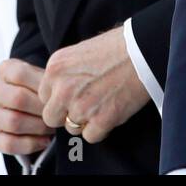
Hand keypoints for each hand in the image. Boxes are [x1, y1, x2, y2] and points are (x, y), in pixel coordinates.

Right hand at [0, 58, 53, 155]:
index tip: (57, 95)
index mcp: (5, 70)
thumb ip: (49, 81)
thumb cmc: (38, 90)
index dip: (42, 86)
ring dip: (39, 127)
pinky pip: (10, 143)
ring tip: (53, 127)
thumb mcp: (42, 78)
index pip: (20, 74)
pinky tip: (45, 140)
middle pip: (18, 98)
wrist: (28, 110)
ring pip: (14, 122)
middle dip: (43, 109)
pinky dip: (31, 144)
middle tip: (58, 115)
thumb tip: (61, 92)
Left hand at [38, 27, 149, 142]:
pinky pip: (90, 137)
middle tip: (85, 105)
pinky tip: (110, 112)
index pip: (43, 96)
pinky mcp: (100, 119)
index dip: (58, 99)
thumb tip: (58, 92)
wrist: (141, 52)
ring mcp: (81, 105)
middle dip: (66, 115)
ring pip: (71, 129)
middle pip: (51, 117)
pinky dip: (101, 129)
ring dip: (85, 122)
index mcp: (55, 67)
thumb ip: (64, 74)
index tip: (72, 96)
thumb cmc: (115, 48)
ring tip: (101, 105)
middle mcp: (62, 87)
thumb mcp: (78, 52)